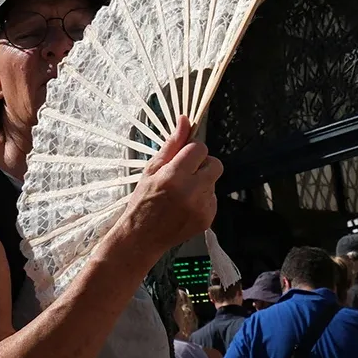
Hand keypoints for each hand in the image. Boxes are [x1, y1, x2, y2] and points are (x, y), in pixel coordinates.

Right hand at [125, 116, 222, 252]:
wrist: (142, 236)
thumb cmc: (143, 200)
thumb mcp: (152, 169)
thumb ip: (172, 144)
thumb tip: (184, 120)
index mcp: (175, 176)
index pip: (200, 148)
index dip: (191, 150)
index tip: (182, 158)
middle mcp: (192, 192)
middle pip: (215, 164)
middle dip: (202, 165)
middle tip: (185, 174)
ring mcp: (202, 207)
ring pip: (213, 181)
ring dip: (201, 182)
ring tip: (181, 193)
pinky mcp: (208, 219)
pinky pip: (212, 198)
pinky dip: (202, 199)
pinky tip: (185, 205)